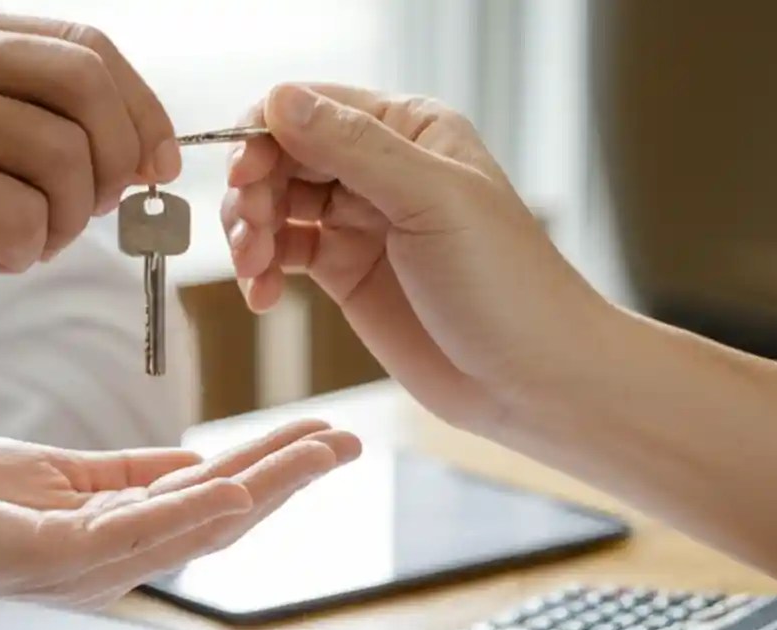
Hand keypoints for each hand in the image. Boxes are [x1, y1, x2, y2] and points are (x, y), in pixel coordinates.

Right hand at [0, 1, 179, 328]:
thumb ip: (52, 122)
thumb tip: (150, 153)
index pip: (88, 48)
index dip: (141, 109)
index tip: (159, 163)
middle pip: (87, 92)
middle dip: (112, 164)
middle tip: (89, 211)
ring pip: (62, 161)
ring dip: (62, 223)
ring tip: (22, 238)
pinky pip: (20, 216)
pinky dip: (23, 251)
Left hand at [0, 420, 358, 607]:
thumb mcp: (58, 476)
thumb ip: (128, 476)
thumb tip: (195, 462)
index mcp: (114, 539)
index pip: (208, 502)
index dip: (270, 470)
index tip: (319, 438)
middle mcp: (112, 563)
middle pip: (220, 517)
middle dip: (288, 479)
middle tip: (349, 443)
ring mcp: (86, 566)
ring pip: (196, 523)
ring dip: (264, 486)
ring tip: (319, 451)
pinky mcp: (55, 556)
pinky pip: (140, 527)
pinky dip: (196, 503)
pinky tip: (239, 477)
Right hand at [222, 84, 614, 427]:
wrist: (532, 383)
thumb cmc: (506, 286)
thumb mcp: (431, 201)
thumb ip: (354, 148)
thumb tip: (280, 99)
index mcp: (408, 130)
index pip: (312, 107)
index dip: (265, 134)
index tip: (244, 175)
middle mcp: (379, 167)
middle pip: (282, 154)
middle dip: (254, 190)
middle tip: (251, 234)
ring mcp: (359, 221)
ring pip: (275, 204)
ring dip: (249, 231)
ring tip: (254, 269)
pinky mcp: (344, 272)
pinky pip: (282, 253)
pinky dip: (259, 270)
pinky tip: (261, 296)